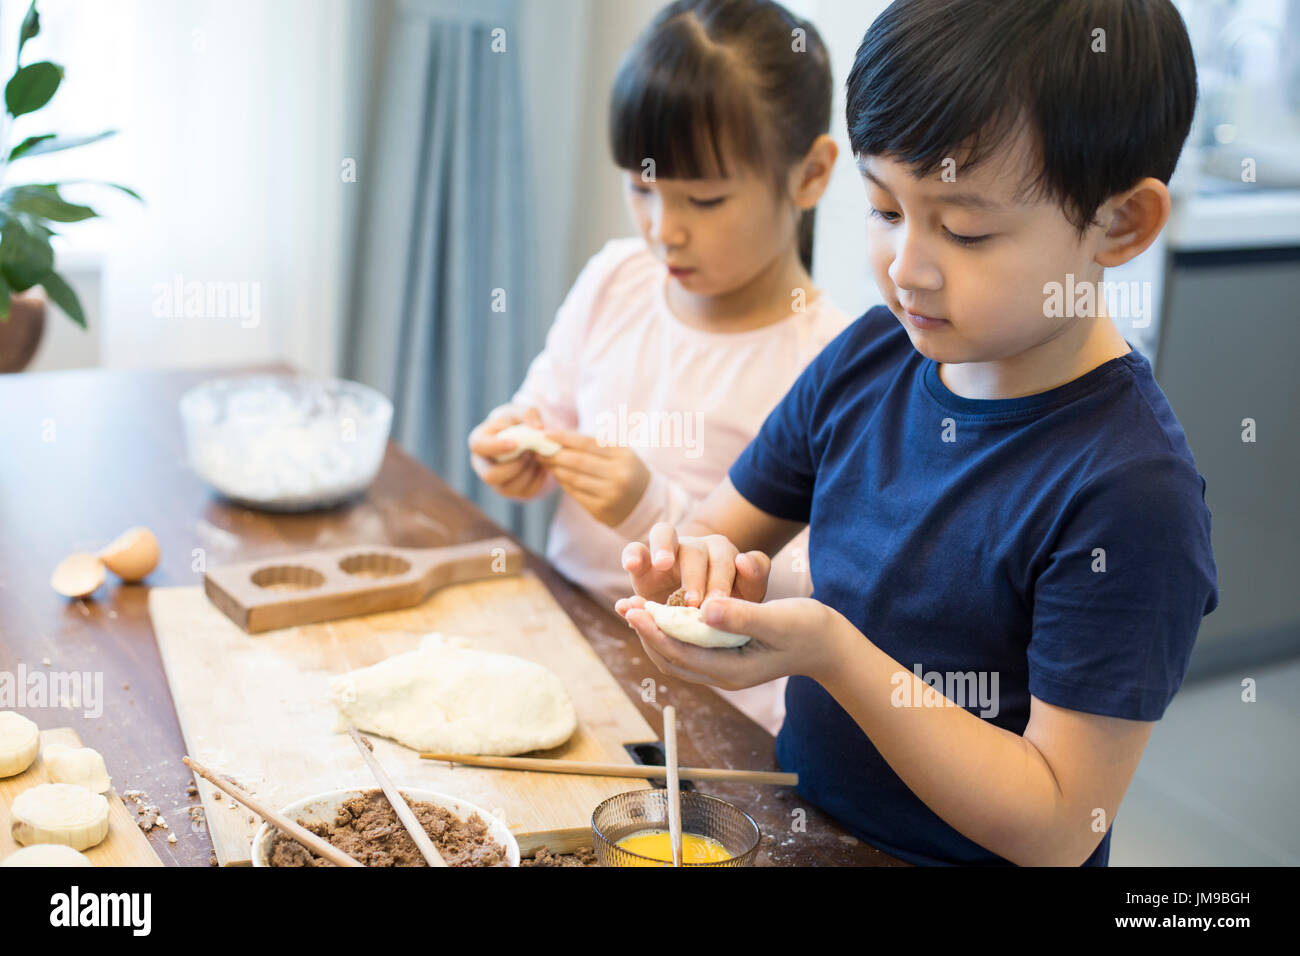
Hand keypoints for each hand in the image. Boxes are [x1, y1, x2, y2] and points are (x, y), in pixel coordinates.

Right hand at [467, 406, 550, 500]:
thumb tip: (538, 428)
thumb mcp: (521, 411)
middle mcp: (482, 465)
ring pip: (510, 486)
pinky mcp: (511, 491)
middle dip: (515, 465)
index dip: (497, 447)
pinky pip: (525, 492)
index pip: (479, 446)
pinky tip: (541, 466)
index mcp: (479, 441)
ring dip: (528, 472)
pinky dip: (538, 479)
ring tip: (537, 457)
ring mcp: (495, 481)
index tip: (515, 443)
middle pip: (490, 476)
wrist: (524, 439)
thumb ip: (529, 414)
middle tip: (531, 453)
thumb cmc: (517, 422)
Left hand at [539, 429, 650, 527]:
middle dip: (554, 454)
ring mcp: (609, 495)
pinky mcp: (600, 510)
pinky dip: (564, 484)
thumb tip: (560, 439)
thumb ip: (595, 445)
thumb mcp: (620, 453)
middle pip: (577, 461)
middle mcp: (618, 476)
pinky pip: (575, 494)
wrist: (645, 503)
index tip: (546, 434)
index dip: (564, 438)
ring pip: (573, 479)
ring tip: (546, 462)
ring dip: (556, 469)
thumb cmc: (627, 471)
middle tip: (540, 449)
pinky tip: (558, 476)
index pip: (587, 443)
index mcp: (623, 456)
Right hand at [616, 520, 770, 607]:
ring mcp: (667, 551)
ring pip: (664, 533)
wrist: (690, 625)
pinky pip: (635, 549)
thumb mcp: (745, 598)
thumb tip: (744, 559)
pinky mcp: (642, 563)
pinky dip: (633, 554)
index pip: (725, 555)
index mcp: (722, 554)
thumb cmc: (722, 609)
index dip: (724, 575)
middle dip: (696, 576)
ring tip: (662, 564)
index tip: (721, 599)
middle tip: (695, 602)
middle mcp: (695, 547)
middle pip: (696, 549)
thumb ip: (754, 576)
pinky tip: (631, 565)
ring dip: (664, 547)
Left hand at [620, 594, 848, 689]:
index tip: (633, 609)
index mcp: (732, 670)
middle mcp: (723, 674)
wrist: (830, 645)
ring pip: (677, 655)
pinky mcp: (726, 657)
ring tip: (635, 608)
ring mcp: (724, 668)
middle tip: (626, 606)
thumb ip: (741, 615)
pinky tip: (662, 611)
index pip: (680, 653)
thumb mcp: (777, 619)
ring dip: (655, 633)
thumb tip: (704, 610)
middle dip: (646, 633)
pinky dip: (671, 631)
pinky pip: (688, 648)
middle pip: (670, 659)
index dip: (653, 631)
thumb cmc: (808, 629)